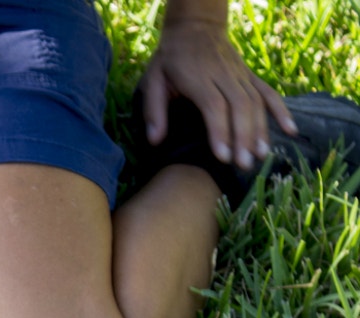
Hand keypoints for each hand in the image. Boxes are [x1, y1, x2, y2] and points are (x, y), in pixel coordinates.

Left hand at [139, 17, 295, 169]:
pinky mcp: (250, 74)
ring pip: (256, 101)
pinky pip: (269, 92)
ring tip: (259, 156)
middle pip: (239, 106)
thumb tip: (155, 141)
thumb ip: (154, 110)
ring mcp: (240, 74)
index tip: (223, 156)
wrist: (195, 27)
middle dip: (243, 136)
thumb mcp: (152, 79)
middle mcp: (223, 75)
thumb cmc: (170, 59)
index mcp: (197, 77)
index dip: (220, 131)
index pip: (214, 105)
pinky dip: (281, 110)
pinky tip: (290, 130)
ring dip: (260, 129)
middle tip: (242, 164)